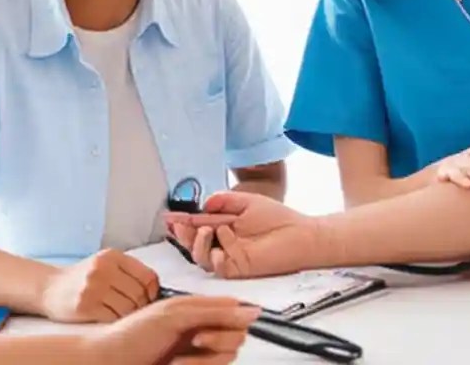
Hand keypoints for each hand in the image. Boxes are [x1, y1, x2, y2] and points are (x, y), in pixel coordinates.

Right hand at [40, 249, 159, 322]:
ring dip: (129, 314)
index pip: (148, 276)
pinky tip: (110, 316)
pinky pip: (113, 318)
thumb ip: (129, 271)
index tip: (150, 298)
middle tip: (135, 309)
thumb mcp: (106, 264)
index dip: (153, 291)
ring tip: (122, 313)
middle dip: (142, 305)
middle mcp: (102, 269)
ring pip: (128, 308)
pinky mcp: (85, 306)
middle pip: (139, 293)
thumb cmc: (83, 278)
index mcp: (112, 256)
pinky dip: (116, 320)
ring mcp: (93, 287)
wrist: (50, 287)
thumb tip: (156, 291)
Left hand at [78, 296, 259, 364]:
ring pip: (227, 358)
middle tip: (194, 340)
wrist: (105, 363)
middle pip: (237, 337)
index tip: (213, 323)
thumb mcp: (175, 314)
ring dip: (204, 360)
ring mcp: (196, 355)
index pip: (237, 313)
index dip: (233, 319)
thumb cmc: (132, 334)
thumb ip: (215, 312)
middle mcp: (201, 331)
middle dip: (218, 341)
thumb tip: (254, 311)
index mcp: (197, 311)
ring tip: (178, 360)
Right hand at [166, 191, 320, 278]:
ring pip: (202, 257)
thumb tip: (204, 203)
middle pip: (194, 244)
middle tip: (179, 225)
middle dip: (183, 235)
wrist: (300, 234)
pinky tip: (221, 248)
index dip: (183, 222)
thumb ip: (225, 200)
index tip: (170, 216)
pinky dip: (216, 259)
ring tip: (208, 230)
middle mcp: (223, 243)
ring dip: (198, 244)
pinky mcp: (238, 269)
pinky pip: (219, 268)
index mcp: (224, 227)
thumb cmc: (278, 218)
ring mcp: (230, 257)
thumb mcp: (247, 201)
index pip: (198, 225)